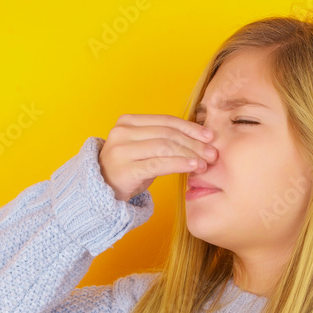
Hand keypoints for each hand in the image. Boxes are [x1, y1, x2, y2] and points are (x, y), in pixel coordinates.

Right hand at [97, 113, 217, 201]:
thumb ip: (162, 139)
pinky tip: (193, 166)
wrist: (100, 192)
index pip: (166, 120)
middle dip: (194, 142)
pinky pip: (158, 164)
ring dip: (189, 154)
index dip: (190, 127)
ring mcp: (122, 151)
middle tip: (212, 152)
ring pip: (165, 147)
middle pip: (167, 133)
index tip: (210, 136)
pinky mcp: (125, 170)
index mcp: (127, 122)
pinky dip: (179, 164)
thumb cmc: (127, 170)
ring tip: (205, 163)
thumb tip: (199, 138)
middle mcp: (122, 133)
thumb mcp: (142, 149)